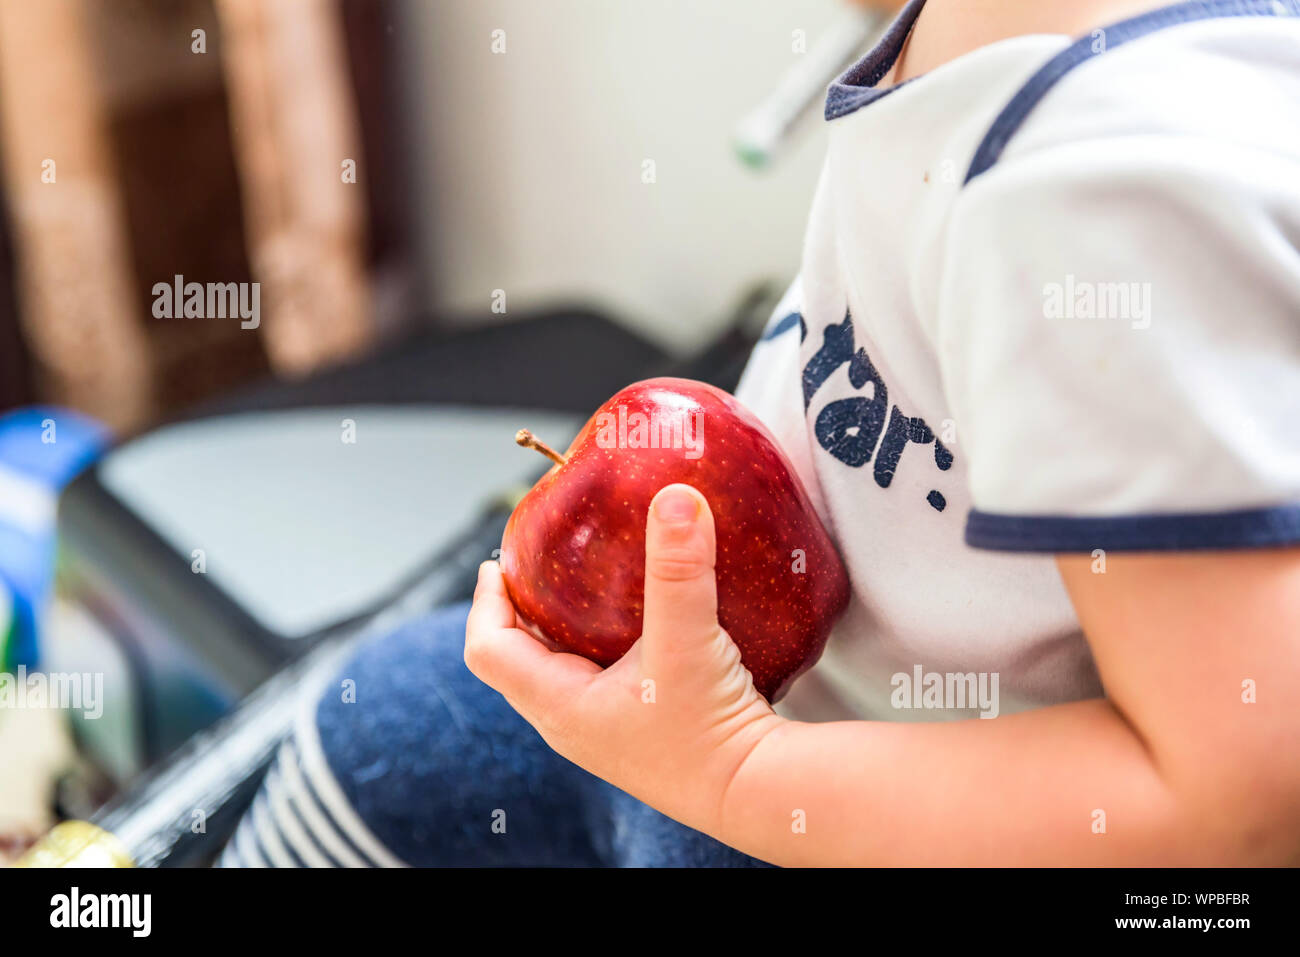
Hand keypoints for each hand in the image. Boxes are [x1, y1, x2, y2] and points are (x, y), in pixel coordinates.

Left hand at [464, 484, 784, 836]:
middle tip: (544, 559)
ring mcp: (604, 728)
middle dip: (523, 605)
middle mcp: (572, 721)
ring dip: (564, 623)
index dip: (485, 600)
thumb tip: (676, 497)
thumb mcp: (688, 641)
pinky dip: (603, 639)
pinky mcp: (638, 727)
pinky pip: (600, 674)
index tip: (499, 560)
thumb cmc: (710, 733)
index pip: (488, 649)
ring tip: (586, 578)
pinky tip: (639, 616)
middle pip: (518, 655)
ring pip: (561, 665)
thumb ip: (679, 569)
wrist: (758, 792)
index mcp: (559, 704)